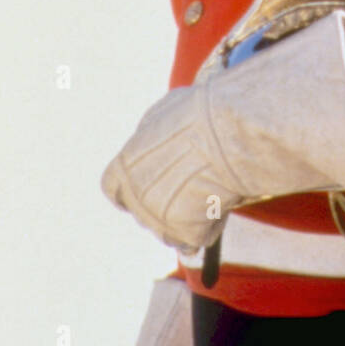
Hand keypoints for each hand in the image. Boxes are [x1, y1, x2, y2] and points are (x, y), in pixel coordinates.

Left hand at [101, 10, 344, 251]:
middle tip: (193, 196)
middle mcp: (135, 186)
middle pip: (143, 211)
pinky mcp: (180, 227)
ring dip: (186, 219)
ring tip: (214, 198)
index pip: (112, 184)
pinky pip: (192, 238)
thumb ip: (169, 122)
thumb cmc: (213, 107)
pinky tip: (223, 210)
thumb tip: (176, 121)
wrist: (232, 124)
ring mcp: (155, 209)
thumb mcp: (179, 107)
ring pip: (167, 228)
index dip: (131, 188)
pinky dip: (207, 229)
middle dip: (164, 208)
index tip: (148, 188)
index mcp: (129, 156)